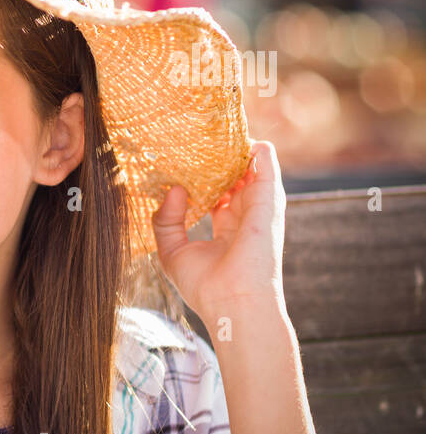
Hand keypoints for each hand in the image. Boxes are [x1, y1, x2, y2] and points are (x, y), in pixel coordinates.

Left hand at [150, 138, 286, 324]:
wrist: (232, 302)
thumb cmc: (205, 286)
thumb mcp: (173, 252)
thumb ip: (166, 221)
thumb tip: (173, 190)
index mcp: (226, 231)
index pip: (218, 198)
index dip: (204, 181)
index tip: (186, 164)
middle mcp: (245, 218)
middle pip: (236, 181)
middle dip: (221, 162)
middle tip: (201, 140)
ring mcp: (259, 210)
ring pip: (252, 171)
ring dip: (239, 152)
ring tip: (221, 131)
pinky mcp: (268, 203)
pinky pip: (267, 168)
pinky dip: (259, 152)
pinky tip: (245, 137)